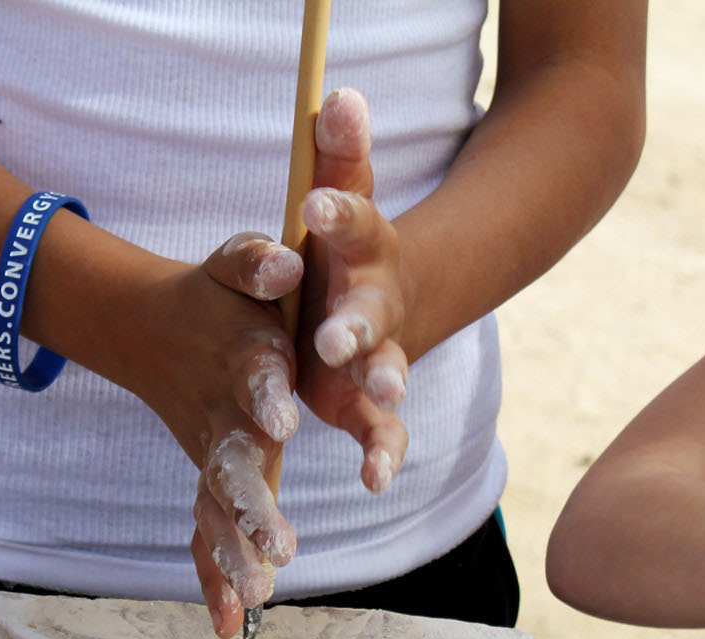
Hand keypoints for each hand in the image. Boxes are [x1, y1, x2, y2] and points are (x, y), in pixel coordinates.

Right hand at [116, 234, 303, 637]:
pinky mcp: (208, 476)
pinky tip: (227, 622)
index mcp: (241, 362)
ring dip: (233, 554)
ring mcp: (210, 453)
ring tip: (257, 597)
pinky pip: (205, 530)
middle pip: (230, 464)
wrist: (147, 325)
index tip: (282, 424)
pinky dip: (213, 574)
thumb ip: (255, 261)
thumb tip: (284, 262)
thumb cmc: (213, 295)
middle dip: (251, 506)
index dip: (266, 397)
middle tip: (277, 547)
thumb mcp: (235, 264)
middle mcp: (222, 417)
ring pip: (216, 509)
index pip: (254, 379)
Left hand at [295, 87, 409, 493]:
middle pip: (369, 311)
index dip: (338, 211)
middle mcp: (376, 304)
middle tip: (336, 336)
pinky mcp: (368, 402)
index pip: (354, 221)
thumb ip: (337, 156)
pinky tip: (373, 479)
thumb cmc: (347, 249)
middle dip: (354, 324)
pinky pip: (382, 430)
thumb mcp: (340, 196)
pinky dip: (381, 453)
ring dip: (381, 383)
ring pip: (386, 371)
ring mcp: (378, 355)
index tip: (315, 202)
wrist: (390, 304)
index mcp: (363, 249)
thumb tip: (339, 93)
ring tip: (380, 394)